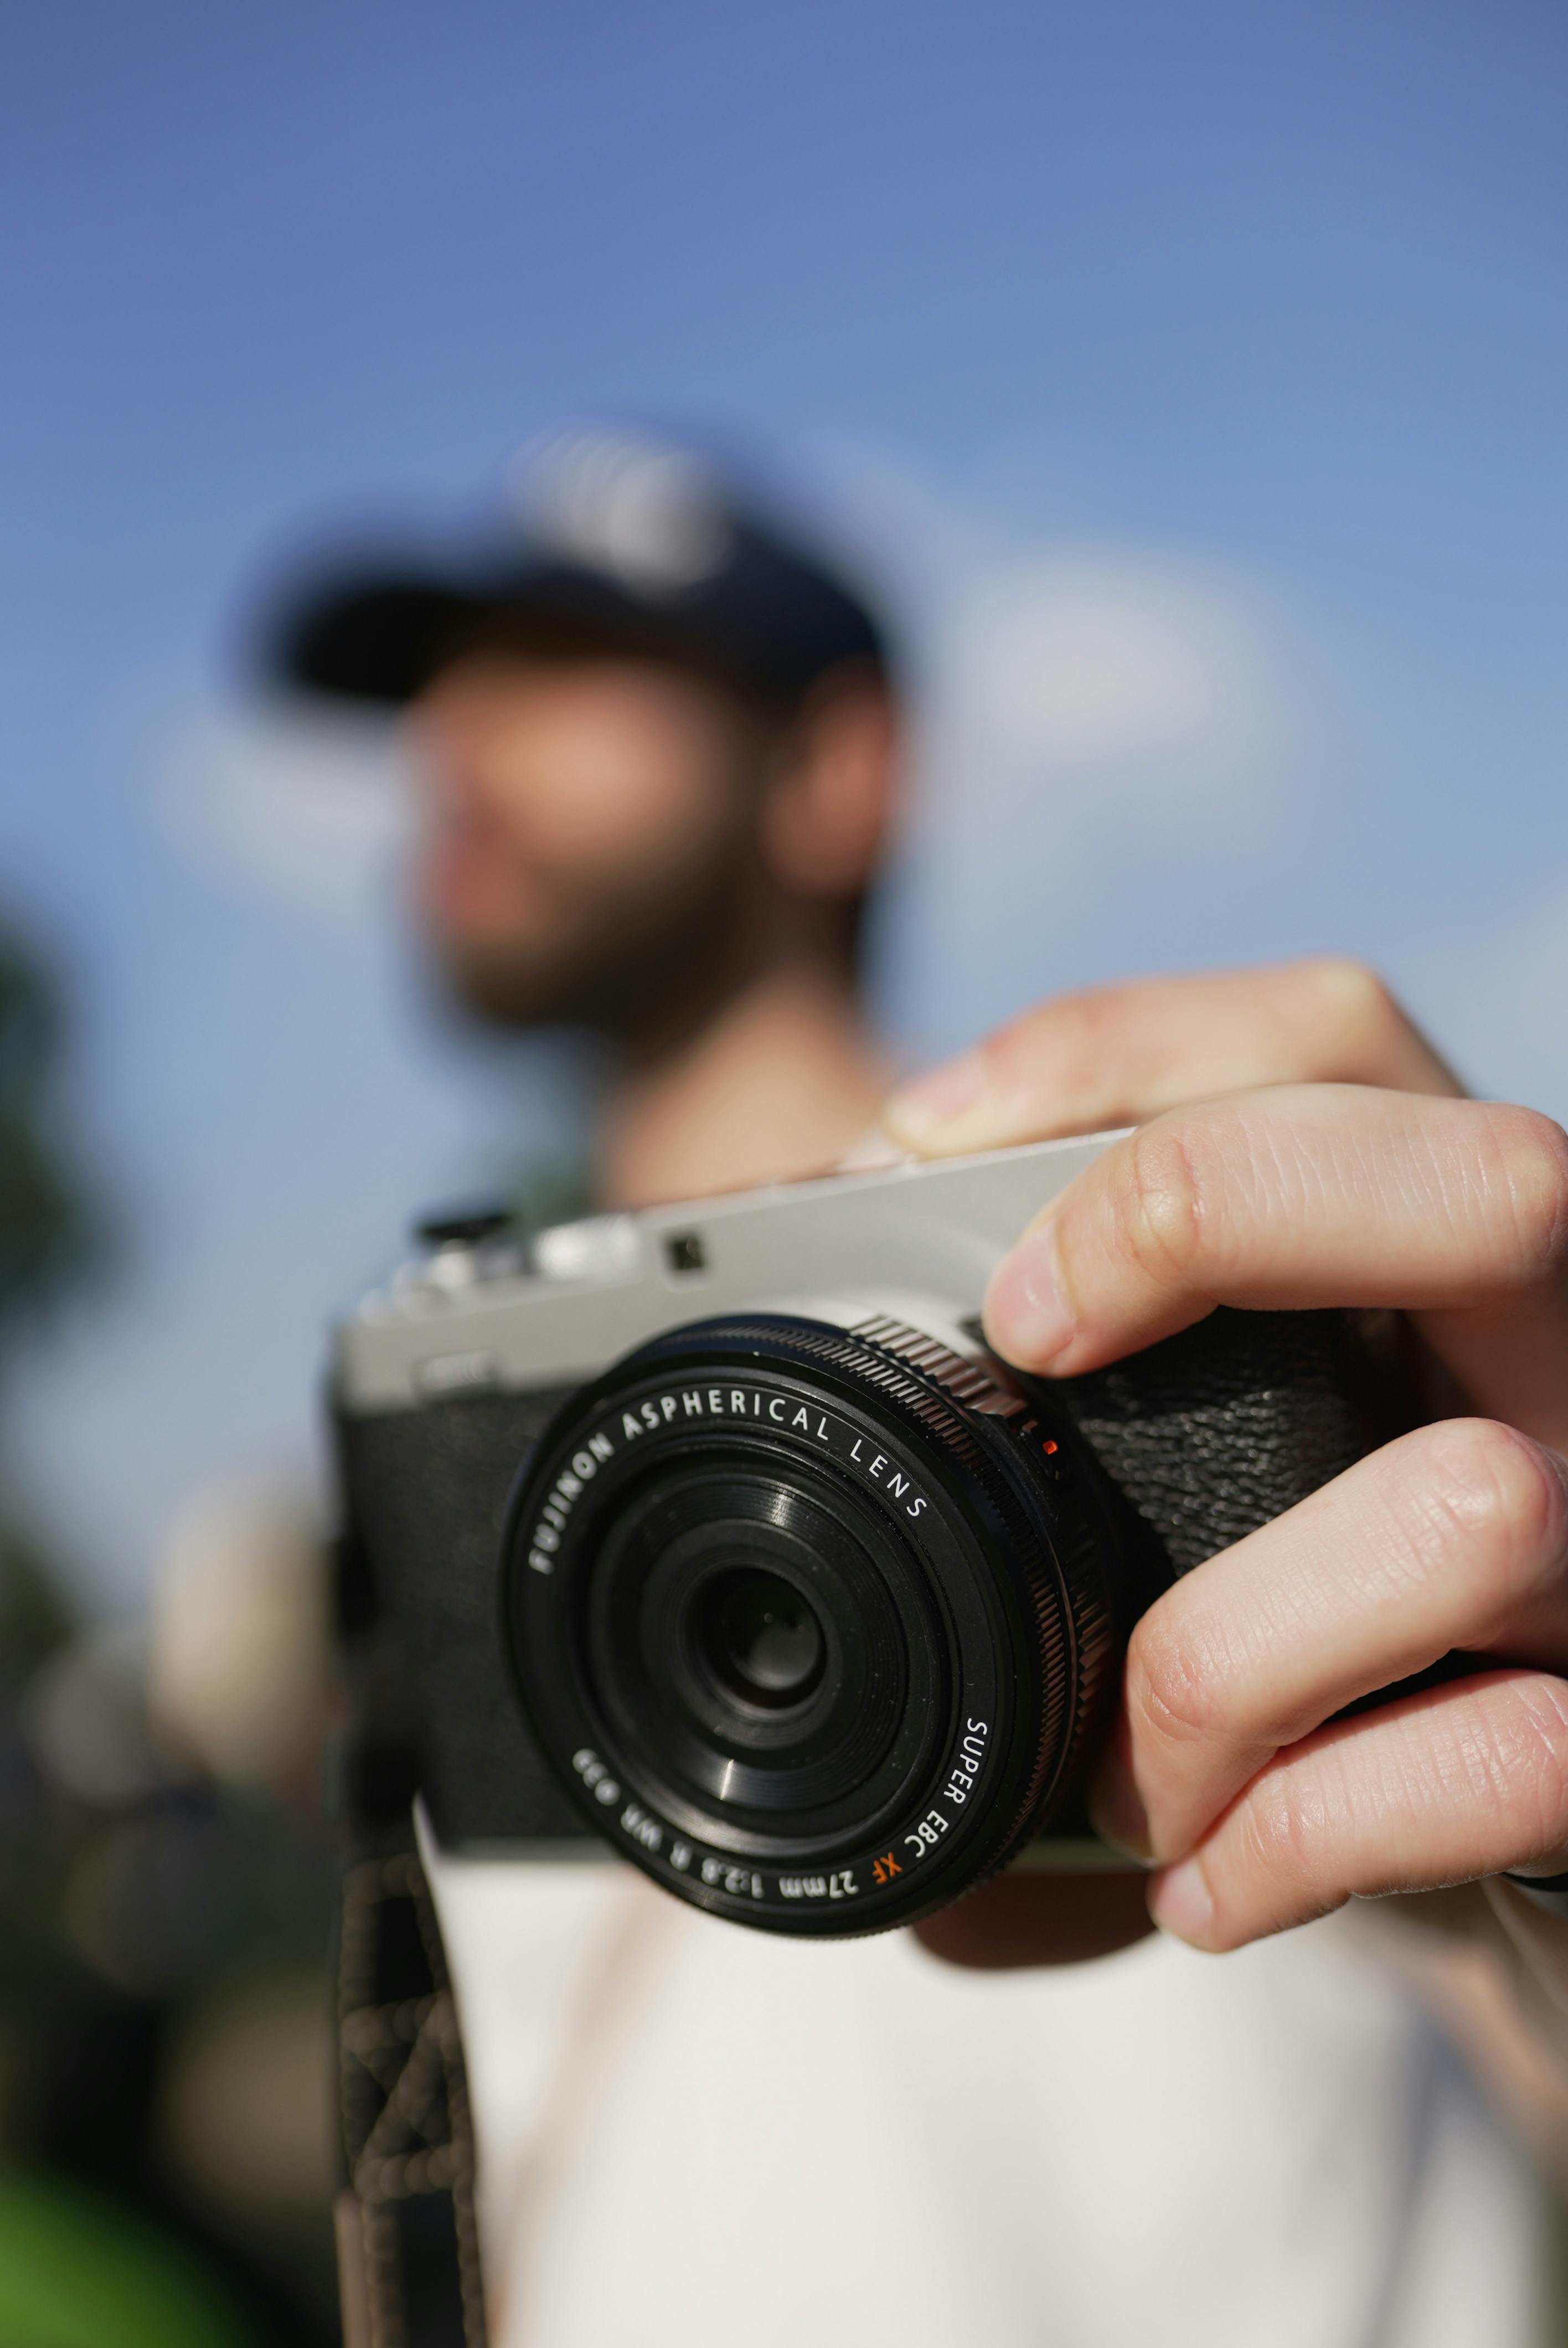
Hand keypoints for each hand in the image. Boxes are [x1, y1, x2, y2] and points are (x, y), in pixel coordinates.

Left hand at [880, 962, 1567, 1992]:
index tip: (913, 1152)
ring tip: (1131, 1768)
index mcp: (1440, 1255)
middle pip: (1488, 1175)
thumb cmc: (1304, 1622)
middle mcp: (1566, 1362)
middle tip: (1034, 1326)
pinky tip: (1209, 1882)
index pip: (1335, 1038)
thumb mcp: (1189, 1460)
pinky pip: (1504, 1762)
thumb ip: (1042, 1373)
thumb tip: (754, 1296)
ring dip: (1224, 1656)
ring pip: (1479, 1507)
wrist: (1498, 1835)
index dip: (1124, 1050)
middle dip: (1206, 1212)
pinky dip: (1304, 1831)